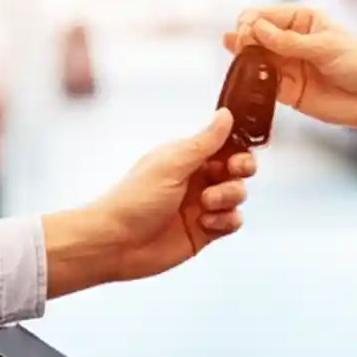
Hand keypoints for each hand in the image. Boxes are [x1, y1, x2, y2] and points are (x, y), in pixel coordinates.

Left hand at [42, 108, 256, 296]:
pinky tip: (206, 223)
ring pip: (237, 196)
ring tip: (206, 204)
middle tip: (232, 174)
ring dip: (228, 197)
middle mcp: (197, 180)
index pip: (224, 147)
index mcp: (187, 158)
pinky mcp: (206, 231)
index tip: (237, 156)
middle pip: (237, 170)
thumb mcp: (172, 164)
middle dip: (240, 171)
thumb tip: (226, 114)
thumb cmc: (137, 198)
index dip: (237, 149)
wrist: (117, 243)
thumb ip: (204, 142)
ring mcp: (203, 206)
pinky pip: (232, 221)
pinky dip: (226, 221)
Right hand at [223, 6, 356, 167]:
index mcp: (302, 20)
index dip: (251, 21)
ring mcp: (286, 65)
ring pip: (253, 59)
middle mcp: (289, 40)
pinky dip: (250, 82)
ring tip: (240, 61)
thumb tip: (255, 28)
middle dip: (243, 38)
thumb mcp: (326, 47)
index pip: (265, 14)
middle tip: (241, 47)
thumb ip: (289, 41)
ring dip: (243, 59)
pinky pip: (261, 83)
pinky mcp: (285, 89)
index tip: (247, 33)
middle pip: (253, 35)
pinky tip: (246, 80)